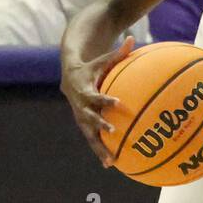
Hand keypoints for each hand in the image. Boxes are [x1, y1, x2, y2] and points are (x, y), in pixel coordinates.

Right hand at [61, 36, 133, 166]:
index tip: (117, 102)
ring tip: (110, 162)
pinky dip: (99, 150)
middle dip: (99, 125)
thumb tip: (133, 38)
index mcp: (84, 88)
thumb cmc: (92, 66)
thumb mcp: (103, 59)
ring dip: (98, 147)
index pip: (94, 95)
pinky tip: (111, 164)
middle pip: (88, 117)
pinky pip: (92, 138)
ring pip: (88, 134)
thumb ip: (119, 52)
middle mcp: (80, 105)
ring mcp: (80, 116)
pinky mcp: (83, 124)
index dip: (104, 99)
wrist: (69, 75)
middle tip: (112, 132)